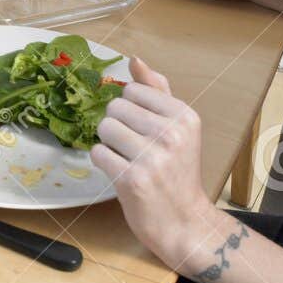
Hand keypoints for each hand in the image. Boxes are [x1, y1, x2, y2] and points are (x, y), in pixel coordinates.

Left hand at [90, 58, 225, 271]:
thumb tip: (134, 60)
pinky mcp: (132, 179)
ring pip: (104, 128)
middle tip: (133, 147)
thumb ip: (157, 92)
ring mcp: (152, 157)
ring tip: (125, 158)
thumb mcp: (178, 127)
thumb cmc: (177, 172)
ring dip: (108, 143)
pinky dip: (103, 161)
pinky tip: (119, 171)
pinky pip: (98, 153)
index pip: (134, 89)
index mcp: (184, 116)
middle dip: (117, 125)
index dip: (130, 108)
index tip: (142, 128)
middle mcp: (171, 133)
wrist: (183, 221)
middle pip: (115, 107)